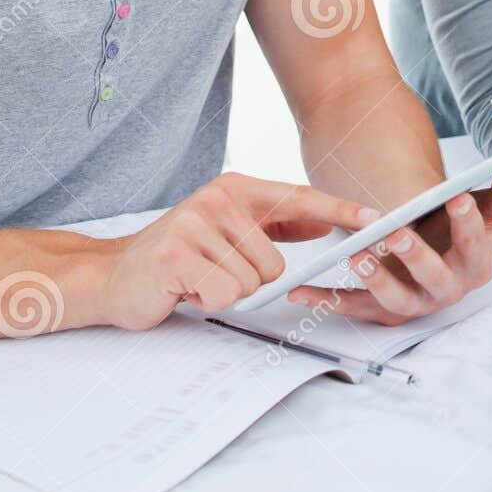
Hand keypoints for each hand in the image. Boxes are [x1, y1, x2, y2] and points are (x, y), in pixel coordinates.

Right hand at [99, 173, 380, 330]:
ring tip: (197, 279)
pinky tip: (184, 290)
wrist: (114, 275)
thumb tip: (319, 220)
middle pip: (275, 262)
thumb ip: (272, 223)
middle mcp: (218, 199)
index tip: (378, 220)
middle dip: (248, 280)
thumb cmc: (177, 256)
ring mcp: (195, 224)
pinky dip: (207, 303)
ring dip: (225, 292)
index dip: (340, 212)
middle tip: (212, 272)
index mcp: (235, 189)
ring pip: (251, 282)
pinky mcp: (176, 256)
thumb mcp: (227, 230)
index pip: (299, 199)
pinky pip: (223, 295)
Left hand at [287, 164, 491, 324]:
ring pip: (398, 300)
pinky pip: (355, 308)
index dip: (469, 222)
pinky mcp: (383, 311)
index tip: (457, 197)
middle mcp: (448, 288)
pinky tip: (304, 291)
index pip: (477, 242)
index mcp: (477, 262)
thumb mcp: (480, 209)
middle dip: (417, 254)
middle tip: (398, 231)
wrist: (435, 256)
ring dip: (377, 280)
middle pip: (436, 276)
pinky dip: (329, 301)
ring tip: (357, 255)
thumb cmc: (457, 229)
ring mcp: (415, 303)